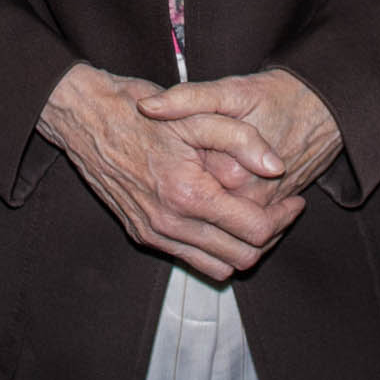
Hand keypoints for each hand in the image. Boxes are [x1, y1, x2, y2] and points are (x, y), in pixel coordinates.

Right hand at [38, 63, 304, 278]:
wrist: (85, 118)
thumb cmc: (142, 111)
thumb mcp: (198, 114)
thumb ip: (243, 140)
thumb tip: (277, 167)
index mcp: (188, 194)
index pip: (255, 231)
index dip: (284, 218)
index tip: (294, 199)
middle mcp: (169, 224)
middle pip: (241, 258)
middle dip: (269, 237)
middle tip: (281, 209)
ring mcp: (153, 233)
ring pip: (217, 267)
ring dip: (242, 247)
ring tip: (254, 215)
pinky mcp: (141, 234)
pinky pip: (190, 258)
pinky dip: (213, 247)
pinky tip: (221, 215)